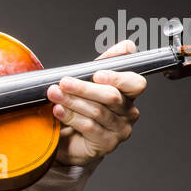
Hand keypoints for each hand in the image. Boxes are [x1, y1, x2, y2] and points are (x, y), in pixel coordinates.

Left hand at [47, 39, 146, 165]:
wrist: (68, 139)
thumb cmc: (81, 108)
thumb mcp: (91, 82)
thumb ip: (107, 63)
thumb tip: (127, 46)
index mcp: (128, 95)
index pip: (135, 84)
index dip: (118, 78)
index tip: (97, 74)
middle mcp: (128, 112)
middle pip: (111, 97)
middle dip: (84, 88)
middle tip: (63, 82)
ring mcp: (120, 130)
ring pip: (97, 111)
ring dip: (72, 101)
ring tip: (55, 95)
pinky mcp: (106, 143)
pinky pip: (89, 127)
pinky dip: (71, 117)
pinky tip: (59, 111)